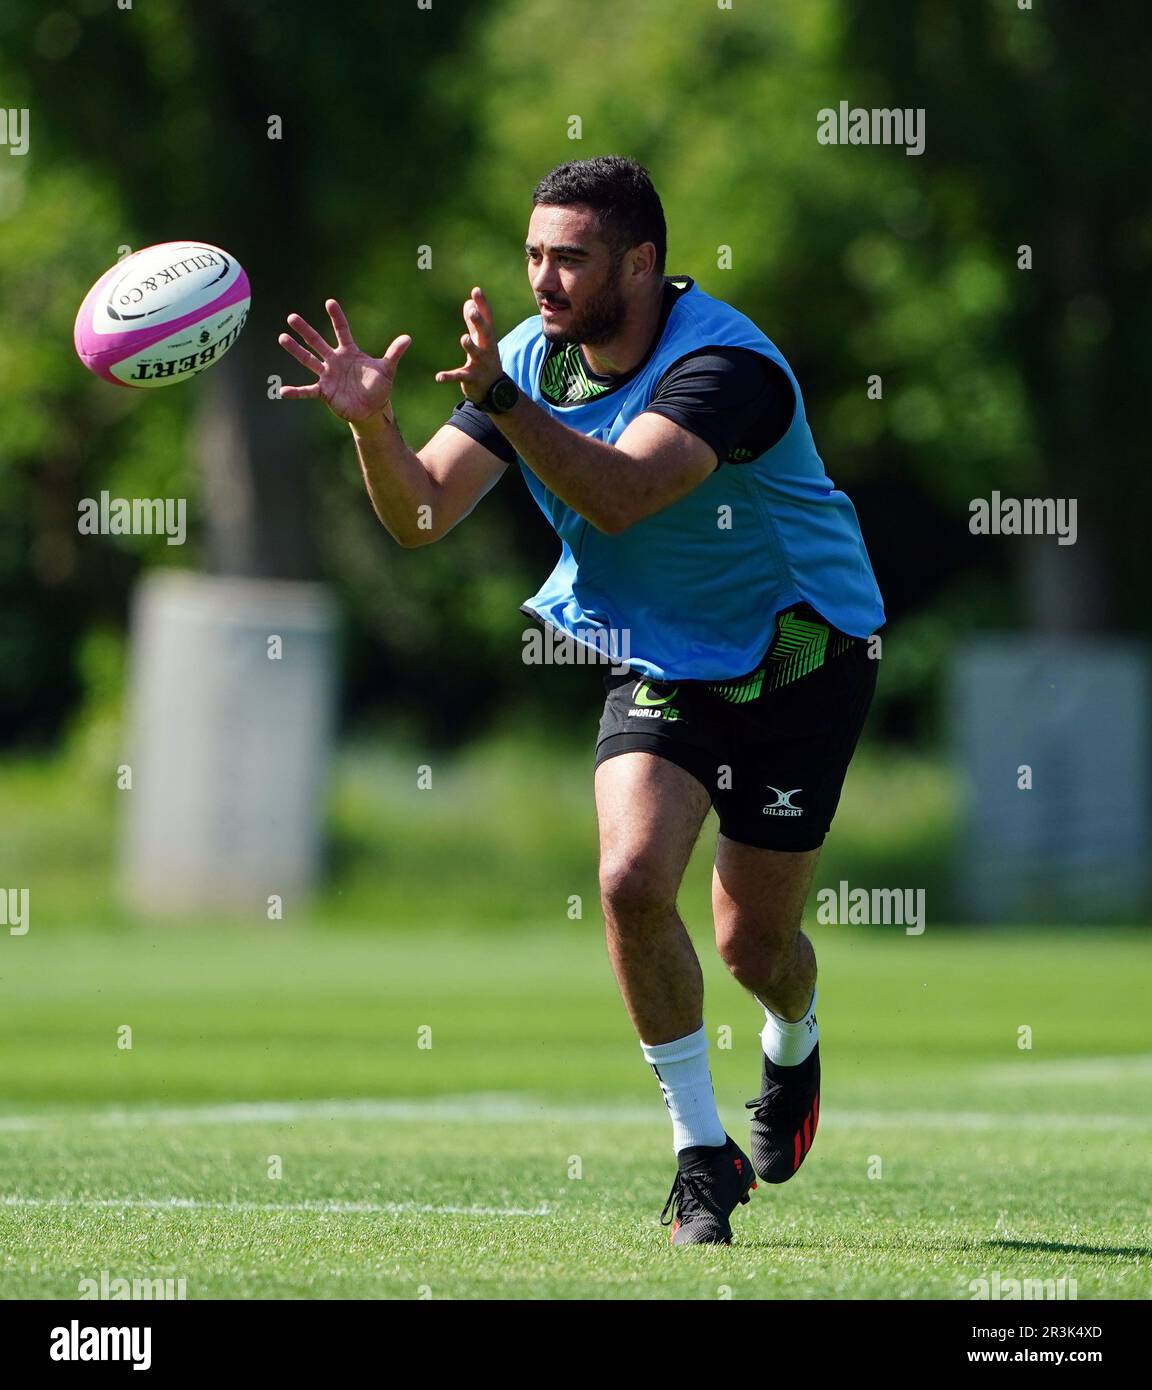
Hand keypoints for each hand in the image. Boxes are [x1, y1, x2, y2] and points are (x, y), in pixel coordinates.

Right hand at [278, 299, 410, 424]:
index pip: (341, 330)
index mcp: (349, 352)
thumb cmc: (378, 388)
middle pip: (317, 342)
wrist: (372, 410)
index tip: (330, 302)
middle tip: (292, 317)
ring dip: (295, 350)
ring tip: (282, 338)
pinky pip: (307, 391)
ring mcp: (327, 375)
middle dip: (305, 330)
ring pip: (308, 360)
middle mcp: (335, 361)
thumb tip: (408, 338)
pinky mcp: (324, 392)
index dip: (336, 317)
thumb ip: (394, 353)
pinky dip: (296, 392)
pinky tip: (282, 391)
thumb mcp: (387, 369)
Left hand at [434, 287, 502, 402]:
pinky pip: (460, 376)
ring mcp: (480, 364)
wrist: (496, 391)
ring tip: (464, 338)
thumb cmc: (486, 360)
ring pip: (476, 353)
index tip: (476, 290)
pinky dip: (449, 377)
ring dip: (470, 346)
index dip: (482, 304)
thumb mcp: (482, 341)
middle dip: (479, 323)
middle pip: (485, 333)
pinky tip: (438, 377)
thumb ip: (474, 322)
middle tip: (473, 312)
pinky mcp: (472, 379)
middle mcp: (487, 349)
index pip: (487, 318)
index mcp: (487, 338)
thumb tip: (468, 302)